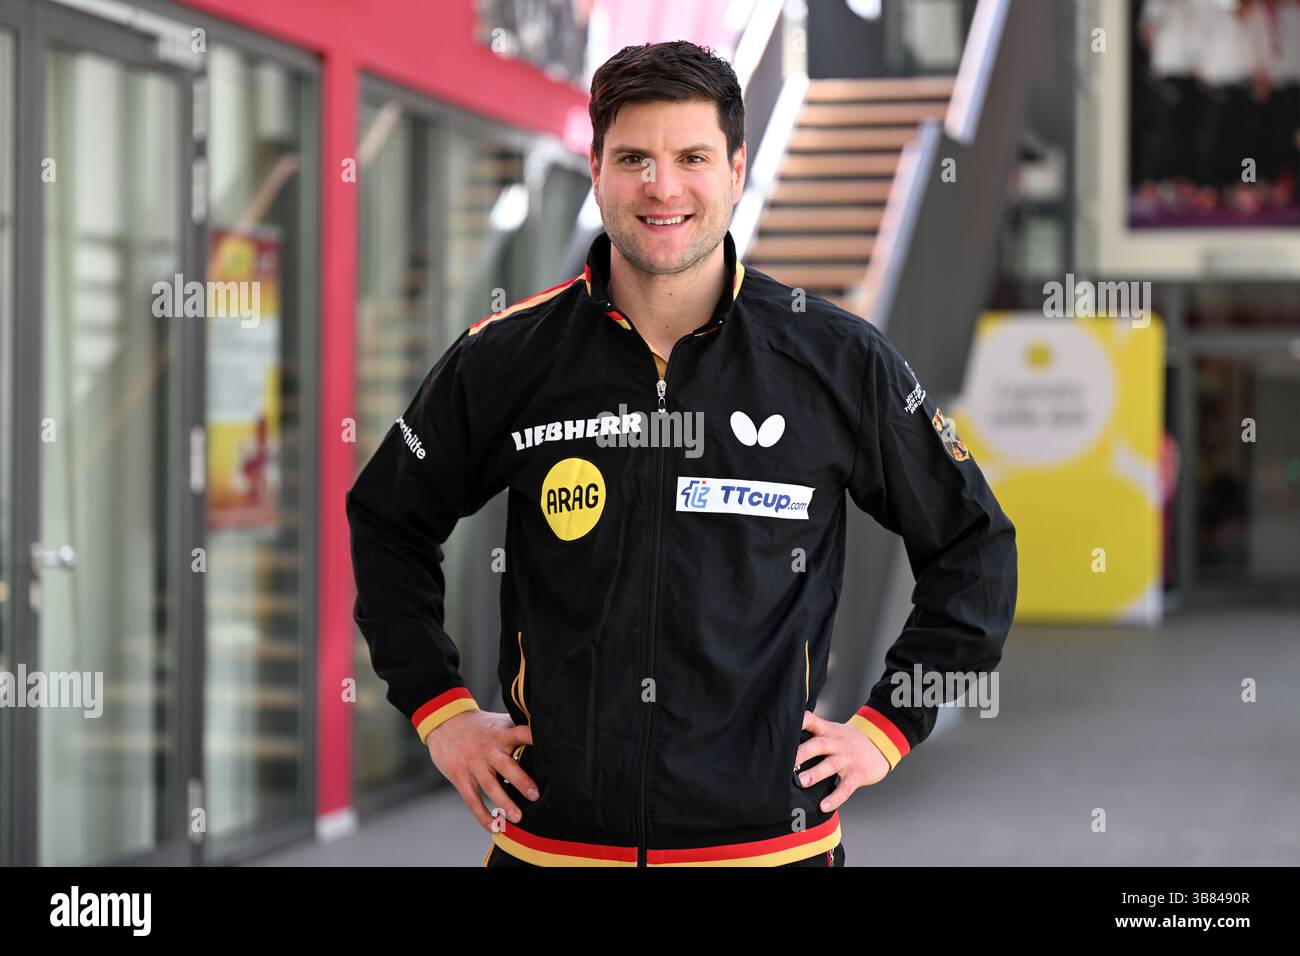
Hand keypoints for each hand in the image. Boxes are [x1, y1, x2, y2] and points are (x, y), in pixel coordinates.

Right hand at [425, 710, 537, 832]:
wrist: (444, 722)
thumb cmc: (478, 725)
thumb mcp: (498, 722)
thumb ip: (518, 729)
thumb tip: (545, 733)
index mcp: (501, 734)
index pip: (520, 734)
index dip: (532, 738)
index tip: (548, 747)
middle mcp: (488, 750)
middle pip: (506, 765)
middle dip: (521, 781)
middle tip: (535, 795)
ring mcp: (473, 764)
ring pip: (490, 786)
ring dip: (504, 803)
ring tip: (518, 818)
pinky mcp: (460, 777)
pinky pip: (472, 800)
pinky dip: (483, 815)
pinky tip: (494, 826)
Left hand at [794, 710, 889, 812]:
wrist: (881, 745)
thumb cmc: (849, 740)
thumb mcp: (833, 730)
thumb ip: (814, 733)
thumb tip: (785, 743)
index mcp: (828, 730)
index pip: (812, 721)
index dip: (799, 722)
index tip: (784, 727)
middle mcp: (837, 743)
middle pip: (819, 745)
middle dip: (803, 752)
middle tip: (788, 762)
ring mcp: (848, 759)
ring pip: (830, 766)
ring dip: (815, 774)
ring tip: (801, 782)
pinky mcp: (857, 775)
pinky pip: (845, 788)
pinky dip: (835, 798)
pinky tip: (824, 806)